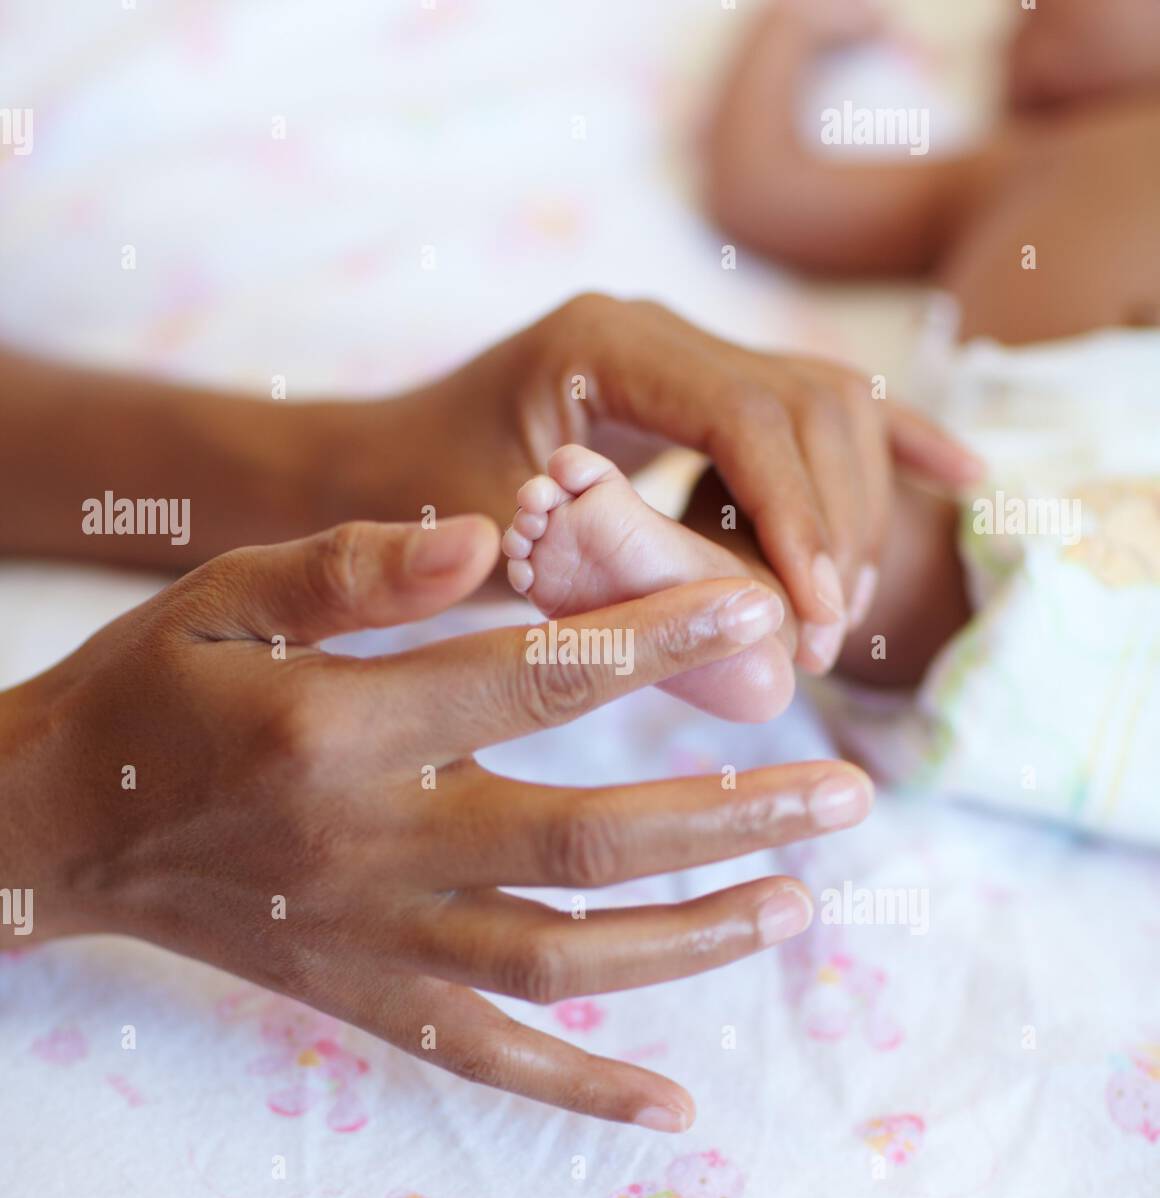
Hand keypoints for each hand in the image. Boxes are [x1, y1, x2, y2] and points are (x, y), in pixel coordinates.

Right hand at [1, 517, 872, 1126]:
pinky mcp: (364, 1000)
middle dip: (729, 816)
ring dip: (694, 939)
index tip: (756, 617)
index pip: (537, 680)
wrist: (59, 827)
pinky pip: (488, 1059)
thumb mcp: (223, 592)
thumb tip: (489, 537)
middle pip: (585, 838)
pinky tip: (673, 1109)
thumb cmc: (149, 692)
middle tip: (847, 794)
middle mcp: (370, 847)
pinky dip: (583, 1089)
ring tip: (799, 904)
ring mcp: (373, 942)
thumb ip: (356, 566)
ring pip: (563, 958)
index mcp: (340, 728)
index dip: (657, 642)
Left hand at [356, 295, 979, 673]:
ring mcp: (692, 355)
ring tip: (833, 620)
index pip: (751, 415)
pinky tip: (963, 477)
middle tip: (822, 639)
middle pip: (814, 404)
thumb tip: (728, 619)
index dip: (798, 519)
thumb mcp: (490, 536)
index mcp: (611, 340)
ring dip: (855, 513)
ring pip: (831, 410)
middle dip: (836, 526)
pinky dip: (888, 448)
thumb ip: (597, 564)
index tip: (812, 617)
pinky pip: (816, 415)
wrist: (377, 463)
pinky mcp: (705, 395)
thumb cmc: (415, 496)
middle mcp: (663, 331)